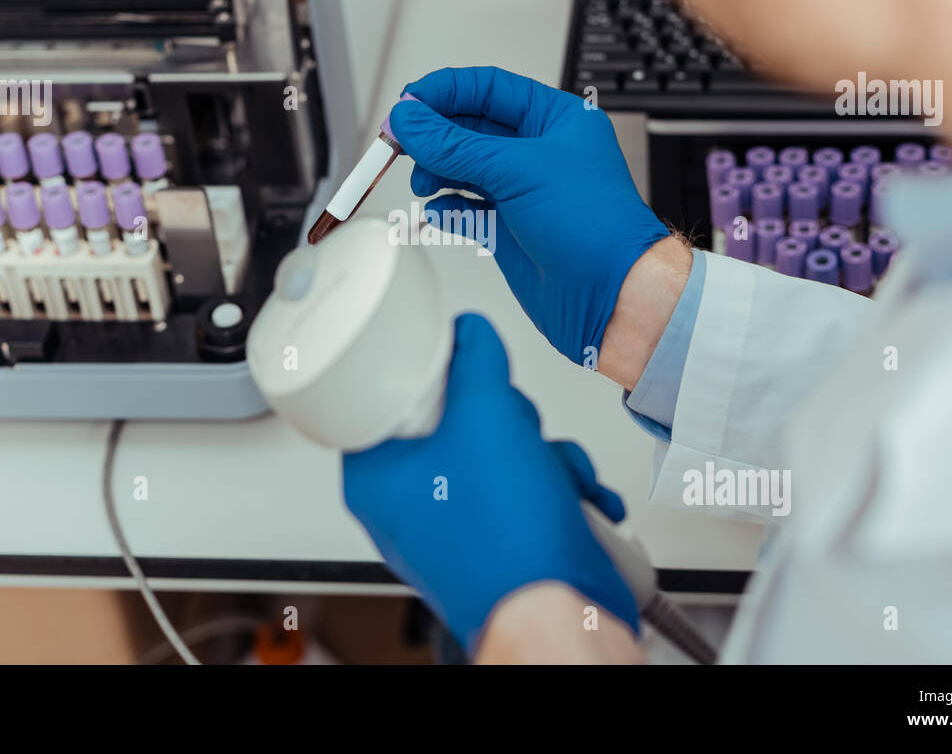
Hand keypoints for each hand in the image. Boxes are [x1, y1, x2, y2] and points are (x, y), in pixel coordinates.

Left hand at [342, 313, 639, 653]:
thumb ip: (475, 361)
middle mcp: (412, 506)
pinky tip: (572, 501)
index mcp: (379, 478)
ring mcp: (458, 527)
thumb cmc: (505, 543)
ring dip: (544, 456)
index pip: (388, 397)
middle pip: (456, 421)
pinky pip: (528, 490)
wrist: (559, 614)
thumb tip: (469, 335)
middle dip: (508, 422)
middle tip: (513, 435)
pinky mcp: (503, 541)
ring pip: (502, 452)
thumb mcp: (487, 417)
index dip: (434, 377)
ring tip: (551, 477)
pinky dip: (559, 489)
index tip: (461, 371)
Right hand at [390, 67, 668, 365]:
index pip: (489, 88)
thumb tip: (411, 120)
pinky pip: (466, 207)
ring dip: (436, 170)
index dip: (445, 93)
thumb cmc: (597, 228)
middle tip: (398, 141)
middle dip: (432, 134)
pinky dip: (446, 206)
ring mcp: (523, 190)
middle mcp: (539, 152)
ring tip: (423, 180)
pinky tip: (436, 208)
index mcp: (555, 120)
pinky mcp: (509, 227)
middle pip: (470, 127)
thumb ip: (455, 145)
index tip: (408, 104)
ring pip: (463, 167)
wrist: (611, 294)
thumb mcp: (518, 171)